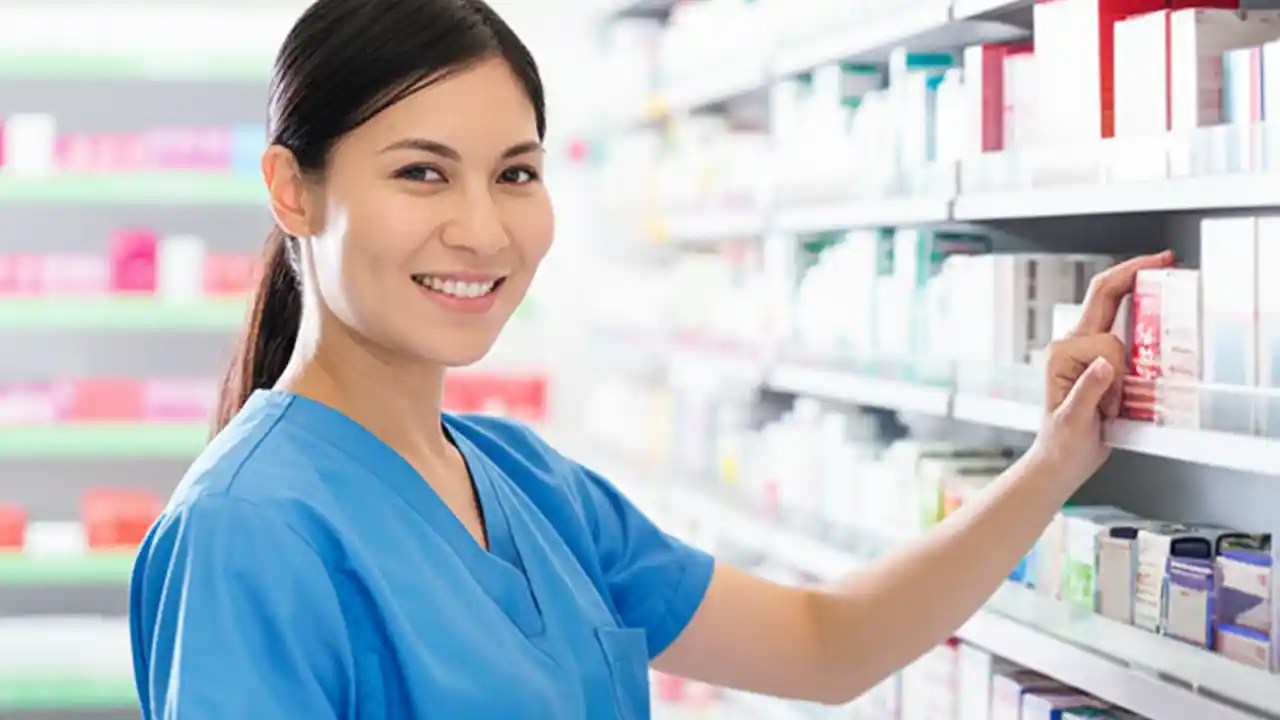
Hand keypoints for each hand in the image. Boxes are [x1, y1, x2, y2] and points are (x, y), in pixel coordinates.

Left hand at [1032, 251, 1174, 488]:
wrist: (1060, 462)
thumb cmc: (1062, 444)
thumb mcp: (1073, 421)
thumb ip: (1087, 392)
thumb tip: (1105, 364)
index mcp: (1063, 354)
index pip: (1104, 331)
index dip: (1127, 331)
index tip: (1154, 271)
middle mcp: (1072, 346)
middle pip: (1104, 298)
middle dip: (1132, 274)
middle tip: (1164, 260)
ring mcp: (1085, 352)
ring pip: (1124, 327)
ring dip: (1137, 352)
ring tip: (1118, 399)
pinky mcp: (1098, 362)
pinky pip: (1126, 342)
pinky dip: (1141, 349)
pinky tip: (1135, 377)